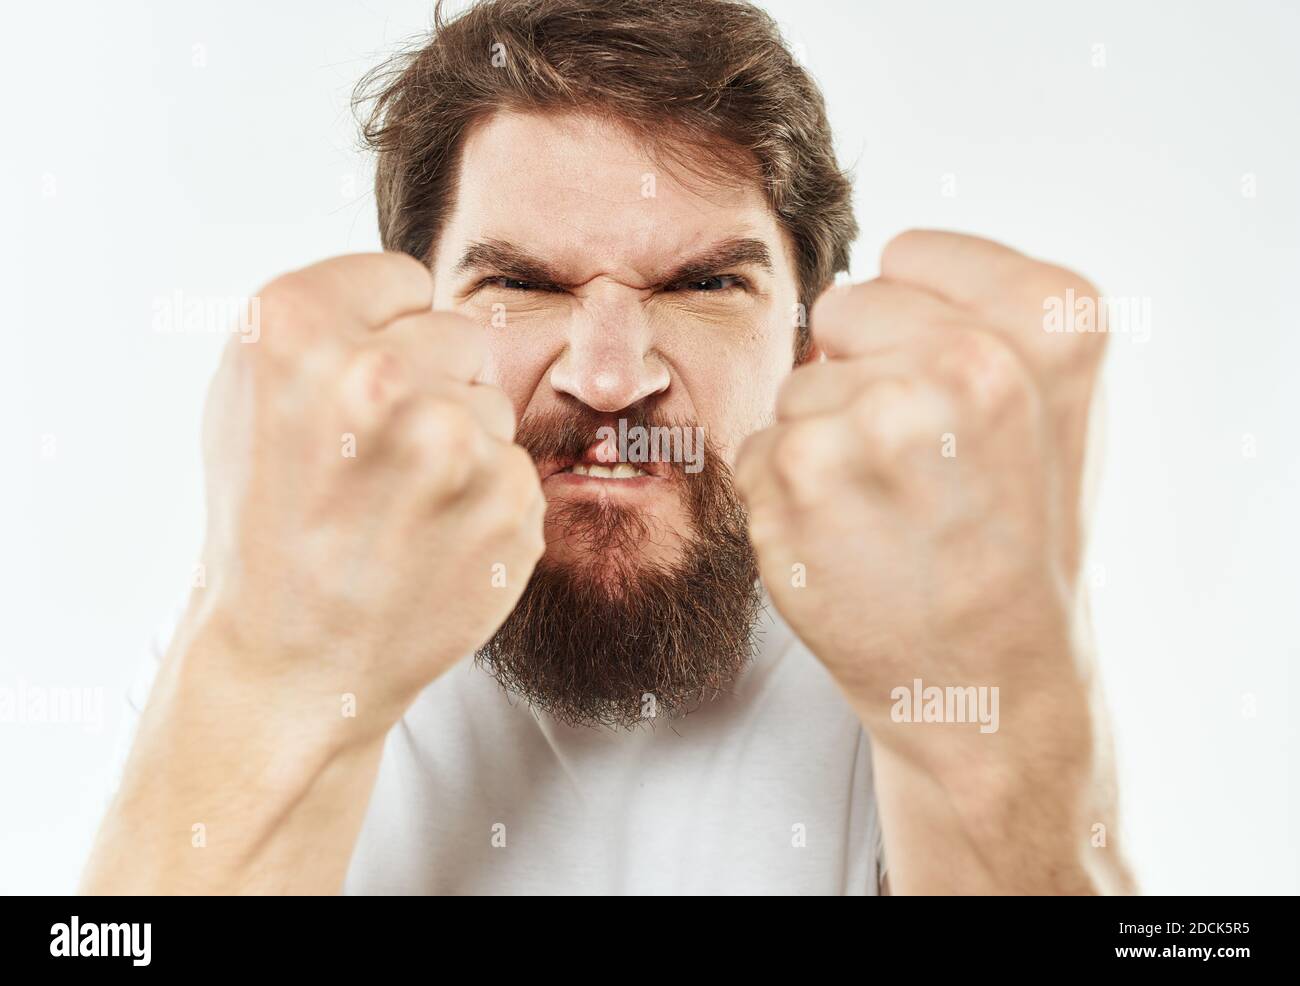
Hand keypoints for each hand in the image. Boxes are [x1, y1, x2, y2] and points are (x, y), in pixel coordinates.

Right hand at [191, 253, 545, 734]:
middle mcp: (374, 373)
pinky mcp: (508, 499)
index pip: (402, 277)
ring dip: (461, 447)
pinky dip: (487, 502)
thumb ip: (330, 323)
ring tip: (400, 507)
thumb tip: (413, 289)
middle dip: (430, 386)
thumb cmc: (269, 525)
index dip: (382, 334)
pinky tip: (435, 542)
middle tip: (377, 460)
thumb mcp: (250, 396)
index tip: (357, 390)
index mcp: (294, 327)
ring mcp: (450, 440)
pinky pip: (516, 466)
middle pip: (459, 334)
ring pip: (492, 403)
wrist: (294, 661)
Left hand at [735, 230, 1106, 776]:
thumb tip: (868, 273)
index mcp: (1052, 323)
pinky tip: (842, 542)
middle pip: (842, 310)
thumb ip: (979, 314)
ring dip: (820, 443)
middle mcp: (972, 358)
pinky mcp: (799, 471)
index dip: (909, 325)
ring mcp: (880, 416)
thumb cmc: (1014, 537)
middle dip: (858, 376)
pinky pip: (756, 446)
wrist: (988, 679)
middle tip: (916, 464)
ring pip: (795, 386)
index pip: (909, 253)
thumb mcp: (1053, 404)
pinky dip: (781, 494)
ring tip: (886, 511)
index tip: (949, 394)